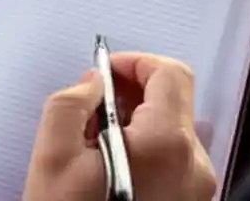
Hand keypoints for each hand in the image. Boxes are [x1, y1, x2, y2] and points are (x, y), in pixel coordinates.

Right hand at [23, 52, 217, 200]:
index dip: (136, 62)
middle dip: (132, 94)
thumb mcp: (51, 160)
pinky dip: (146, 155)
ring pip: (172, 135)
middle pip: (174, 103)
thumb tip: (93, 84)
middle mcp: (194, 165)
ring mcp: (198, 192)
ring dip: (136, 126)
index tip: (105, 70)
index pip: (170, 73)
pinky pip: (173, 165)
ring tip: (94, 147)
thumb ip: (71, 104)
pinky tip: (110, 173)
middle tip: (92, 108)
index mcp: (167, 143)